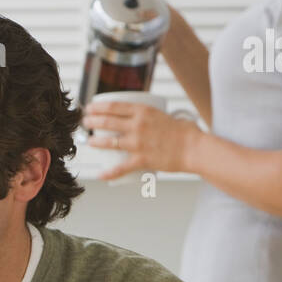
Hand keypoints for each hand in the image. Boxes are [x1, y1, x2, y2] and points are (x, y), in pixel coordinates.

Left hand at [82, 100, 200, 180]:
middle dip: (92, 121)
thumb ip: (153, 116)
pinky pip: (121, 167)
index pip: (114, 106)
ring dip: (95, 142)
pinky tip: (100, 175)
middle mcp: (138, 125)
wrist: (195, 148)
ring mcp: (138, 142)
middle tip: (85, 123)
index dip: (98, 107)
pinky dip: (109, 172)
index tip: (89, 108)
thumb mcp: (166, 115)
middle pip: (107, 121)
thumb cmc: (186, 132)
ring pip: (109, 142)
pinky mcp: (142, 159)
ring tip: (89, 141)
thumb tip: (146, 117)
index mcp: (143, 110)